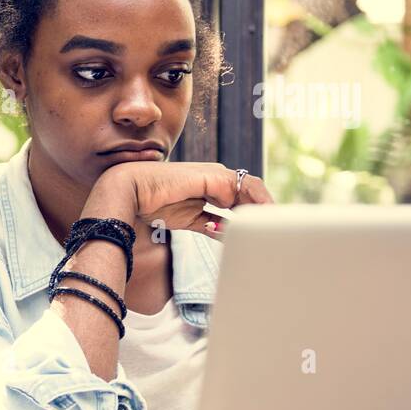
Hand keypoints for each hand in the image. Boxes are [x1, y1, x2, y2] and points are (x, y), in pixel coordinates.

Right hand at [89, 161, 275, 239]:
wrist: (127, 190)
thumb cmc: (150, 204)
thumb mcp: (188, 219)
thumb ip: (210, 224)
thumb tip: (229, 234)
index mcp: (210, 186)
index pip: (243, 197)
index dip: (258, 211)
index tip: (269, 230)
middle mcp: (216, 178)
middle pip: (252, 191)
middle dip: (268, 210)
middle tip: (282, 231)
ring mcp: (214, 175)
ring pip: (251, 188)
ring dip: (265, 207)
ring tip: (277, 226)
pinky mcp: (211, 177)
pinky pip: (242, 188)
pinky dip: (254, 204)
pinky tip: (260, 220)